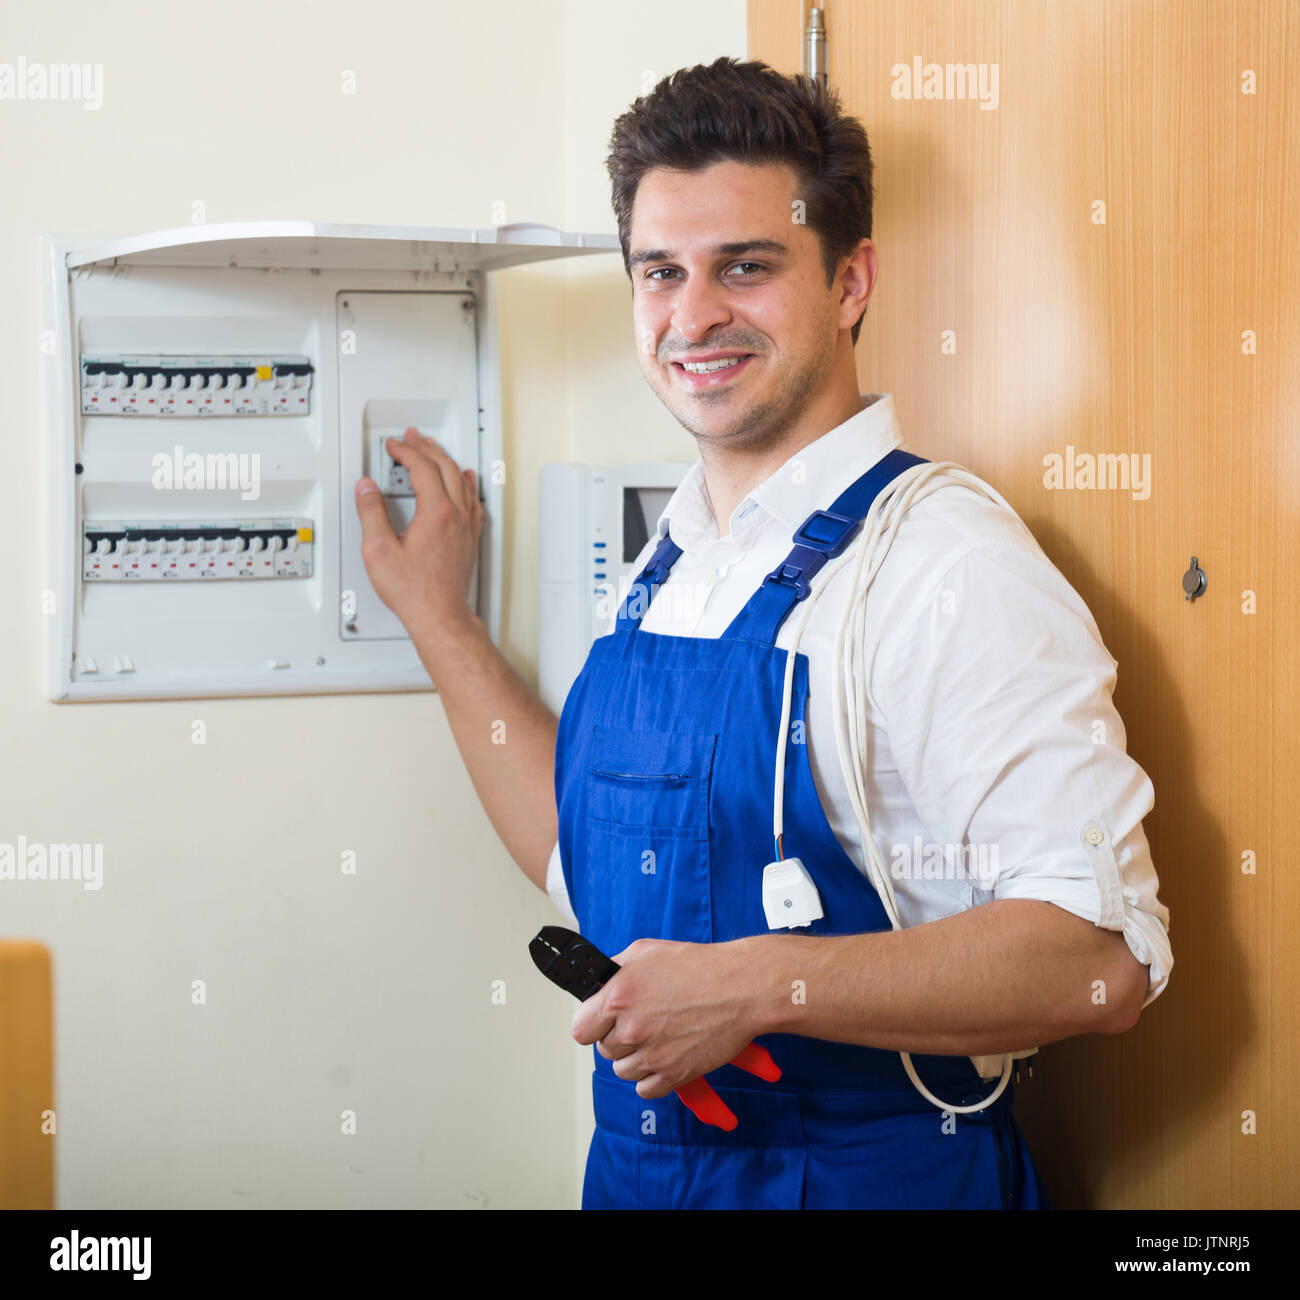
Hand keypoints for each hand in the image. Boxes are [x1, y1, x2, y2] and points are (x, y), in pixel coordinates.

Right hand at [354, 430, 482, 635]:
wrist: (440, 615)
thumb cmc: (415, 591)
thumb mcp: (378, 550)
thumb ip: (371, 514)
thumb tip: (367, 490)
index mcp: (436, 513)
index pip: (421, 468)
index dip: (405, 452)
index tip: (394, 446)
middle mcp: (457, 516)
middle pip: (444, 467)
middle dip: (426, 447)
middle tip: (412, 438)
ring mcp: (466, 527)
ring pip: (461, 480)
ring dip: (445, 460)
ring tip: (433, 449)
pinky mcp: (470, 539)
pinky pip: (473, 500)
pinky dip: (466, 483)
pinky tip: (466, 480)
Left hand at [570, 938, 758, 1098]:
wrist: (741, 987)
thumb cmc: (698, 966)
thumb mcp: (645, 952)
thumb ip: (614, 971)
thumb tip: (597, 986)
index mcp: (618, 997)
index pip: (580, 1029)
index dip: (592, 1023)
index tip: (603, 1020)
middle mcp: (631, 1029)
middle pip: (605, 1050)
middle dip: (619, 1037)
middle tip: (643, 1022)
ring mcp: (653, 1056)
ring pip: (623, 1071)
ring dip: (636, 1059)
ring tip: (658, 1037)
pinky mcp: (674, 1075)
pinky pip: (645, 1089)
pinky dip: (653, 1078)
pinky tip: (666, 1056)